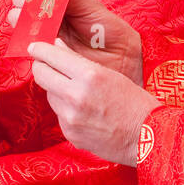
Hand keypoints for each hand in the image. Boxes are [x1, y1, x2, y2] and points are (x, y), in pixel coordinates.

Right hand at [7, 0, 143, 83]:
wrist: (122, 62)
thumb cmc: (112, 34)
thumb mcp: (94, 9)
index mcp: (63, 1)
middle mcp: (51, 17)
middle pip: (24, 3)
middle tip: (27, 1)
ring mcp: (46, 36)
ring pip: (21, 23)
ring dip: (18, 18)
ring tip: (27, 19)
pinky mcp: (45, 56)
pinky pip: (28, 46)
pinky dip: (25, 40)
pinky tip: (32, 37)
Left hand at [29, 37, 158, 166]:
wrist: (149, 138)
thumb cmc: (136, 102)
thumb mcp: (111, 74)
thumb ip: (80, 61)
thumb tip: (57, 46)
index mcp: (90, 76)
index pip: (51, 56)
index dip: (40, 49)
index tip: (35, 46)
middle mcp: (76, 96)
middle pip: (40, 74)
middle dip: (42, 67)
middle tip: (46, 64)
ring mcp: (70, 117)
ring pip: (49, 94)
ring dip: (56, 89)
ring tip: (75, 90)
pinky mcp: (69, 133)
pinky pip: (59, 114)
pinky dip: (65, 109)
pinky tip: (84, 111)